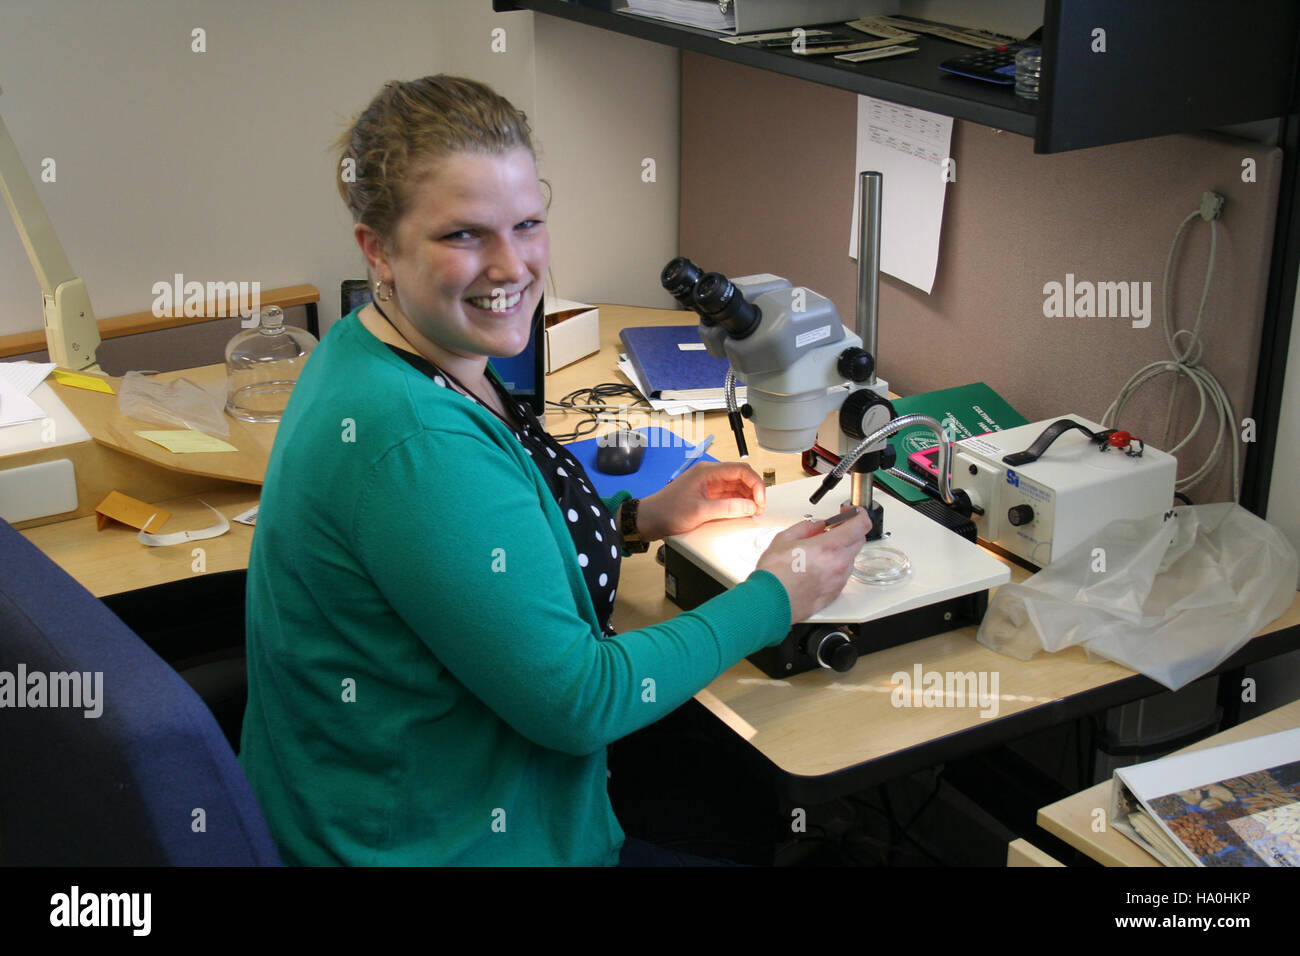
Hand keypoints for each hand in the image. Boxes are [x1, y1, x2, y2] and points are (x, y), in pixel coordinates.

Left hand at [634, 461, 765, 539]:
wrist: (648, 519)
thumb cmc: (667, 512)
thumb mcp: (700, 511)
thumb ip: (727, 508)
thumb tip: (750, 506)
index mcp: (707, 471)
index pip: (741, 470)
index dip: (755, 484)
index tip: (760, 500)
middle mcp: (710, 475)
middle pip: (741, 477)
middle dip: (754, 491)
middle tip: (759, 509)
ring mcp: (708, 485)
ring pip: (736, 487)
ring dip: (747, 498)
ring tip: (753, 512)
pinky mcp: (707, 496)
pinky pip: (728, 496)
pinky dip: (738, 503)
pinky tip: (742, 512)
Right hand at [754, 506, 871, 625]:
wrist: (771, 602)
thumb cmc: (775, 575)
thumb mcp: (785, 538)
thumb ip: (806, 527)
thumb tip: (817, 525)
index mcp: (830, 547)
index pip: (861, 525)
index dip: (858, 514)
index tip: (850, 512)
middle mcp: (840, 564)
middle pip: (859, 540)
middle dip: (849, 532)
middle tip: (833, 530)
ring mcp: (839, 580)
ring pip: (850, 558)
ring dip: (841, 550)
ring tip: (819, 551)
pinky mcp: (835, 592)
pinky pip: (842, 574)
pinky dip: (835, 566)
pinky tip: (817, 567)